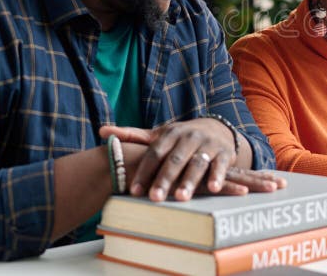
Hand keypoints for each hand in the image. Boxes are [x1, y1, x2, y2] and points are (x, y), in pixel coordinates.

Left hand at [100, 119, 276, 201]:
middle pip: (175, 159)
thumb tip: (102, 131)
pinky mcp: (224, 153)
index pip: (155, 153)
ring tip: (181, 197)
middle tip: (155, 198)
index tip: (134, 191)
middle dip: (165, 179)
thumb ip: (132, 135)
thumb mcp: (159, 135)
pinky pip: (220, 165)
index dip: (144, 171)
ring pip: (197, 163)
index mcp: (171, 133)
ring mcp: (208, 144)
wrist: (216, 128)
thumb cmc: (180, 138)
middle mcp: (190, 137)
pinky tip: (212, 188)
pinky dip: (217, 176)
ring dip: (190, 180)